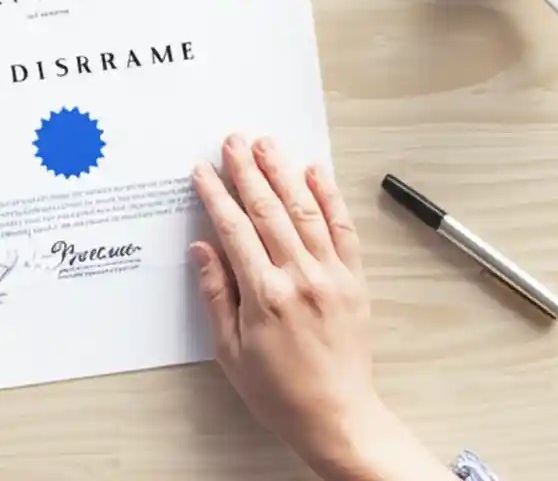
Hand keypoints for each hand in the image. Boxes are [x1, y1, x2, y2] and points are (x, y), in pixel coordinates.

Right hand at [190, 136, 452, 480]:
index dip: (216, 195)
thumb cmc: (280, 392)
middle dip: (247, 171)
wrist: (337, 416)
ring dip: (284, 172)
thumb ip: (216, 294)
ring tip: (267, 144)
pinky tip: (315, 172)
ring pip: (305, 210)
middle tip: (233, 141)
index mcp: (264, 295)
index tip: (202, 171)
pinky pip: (343, 228)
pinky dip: (329, 196)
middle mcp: (300, 277)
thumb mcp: (230, 351)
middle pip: (269, 210)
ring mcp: (332, 275)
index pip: (234, 229)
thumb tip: (202, 249)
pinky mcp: (355, 280)